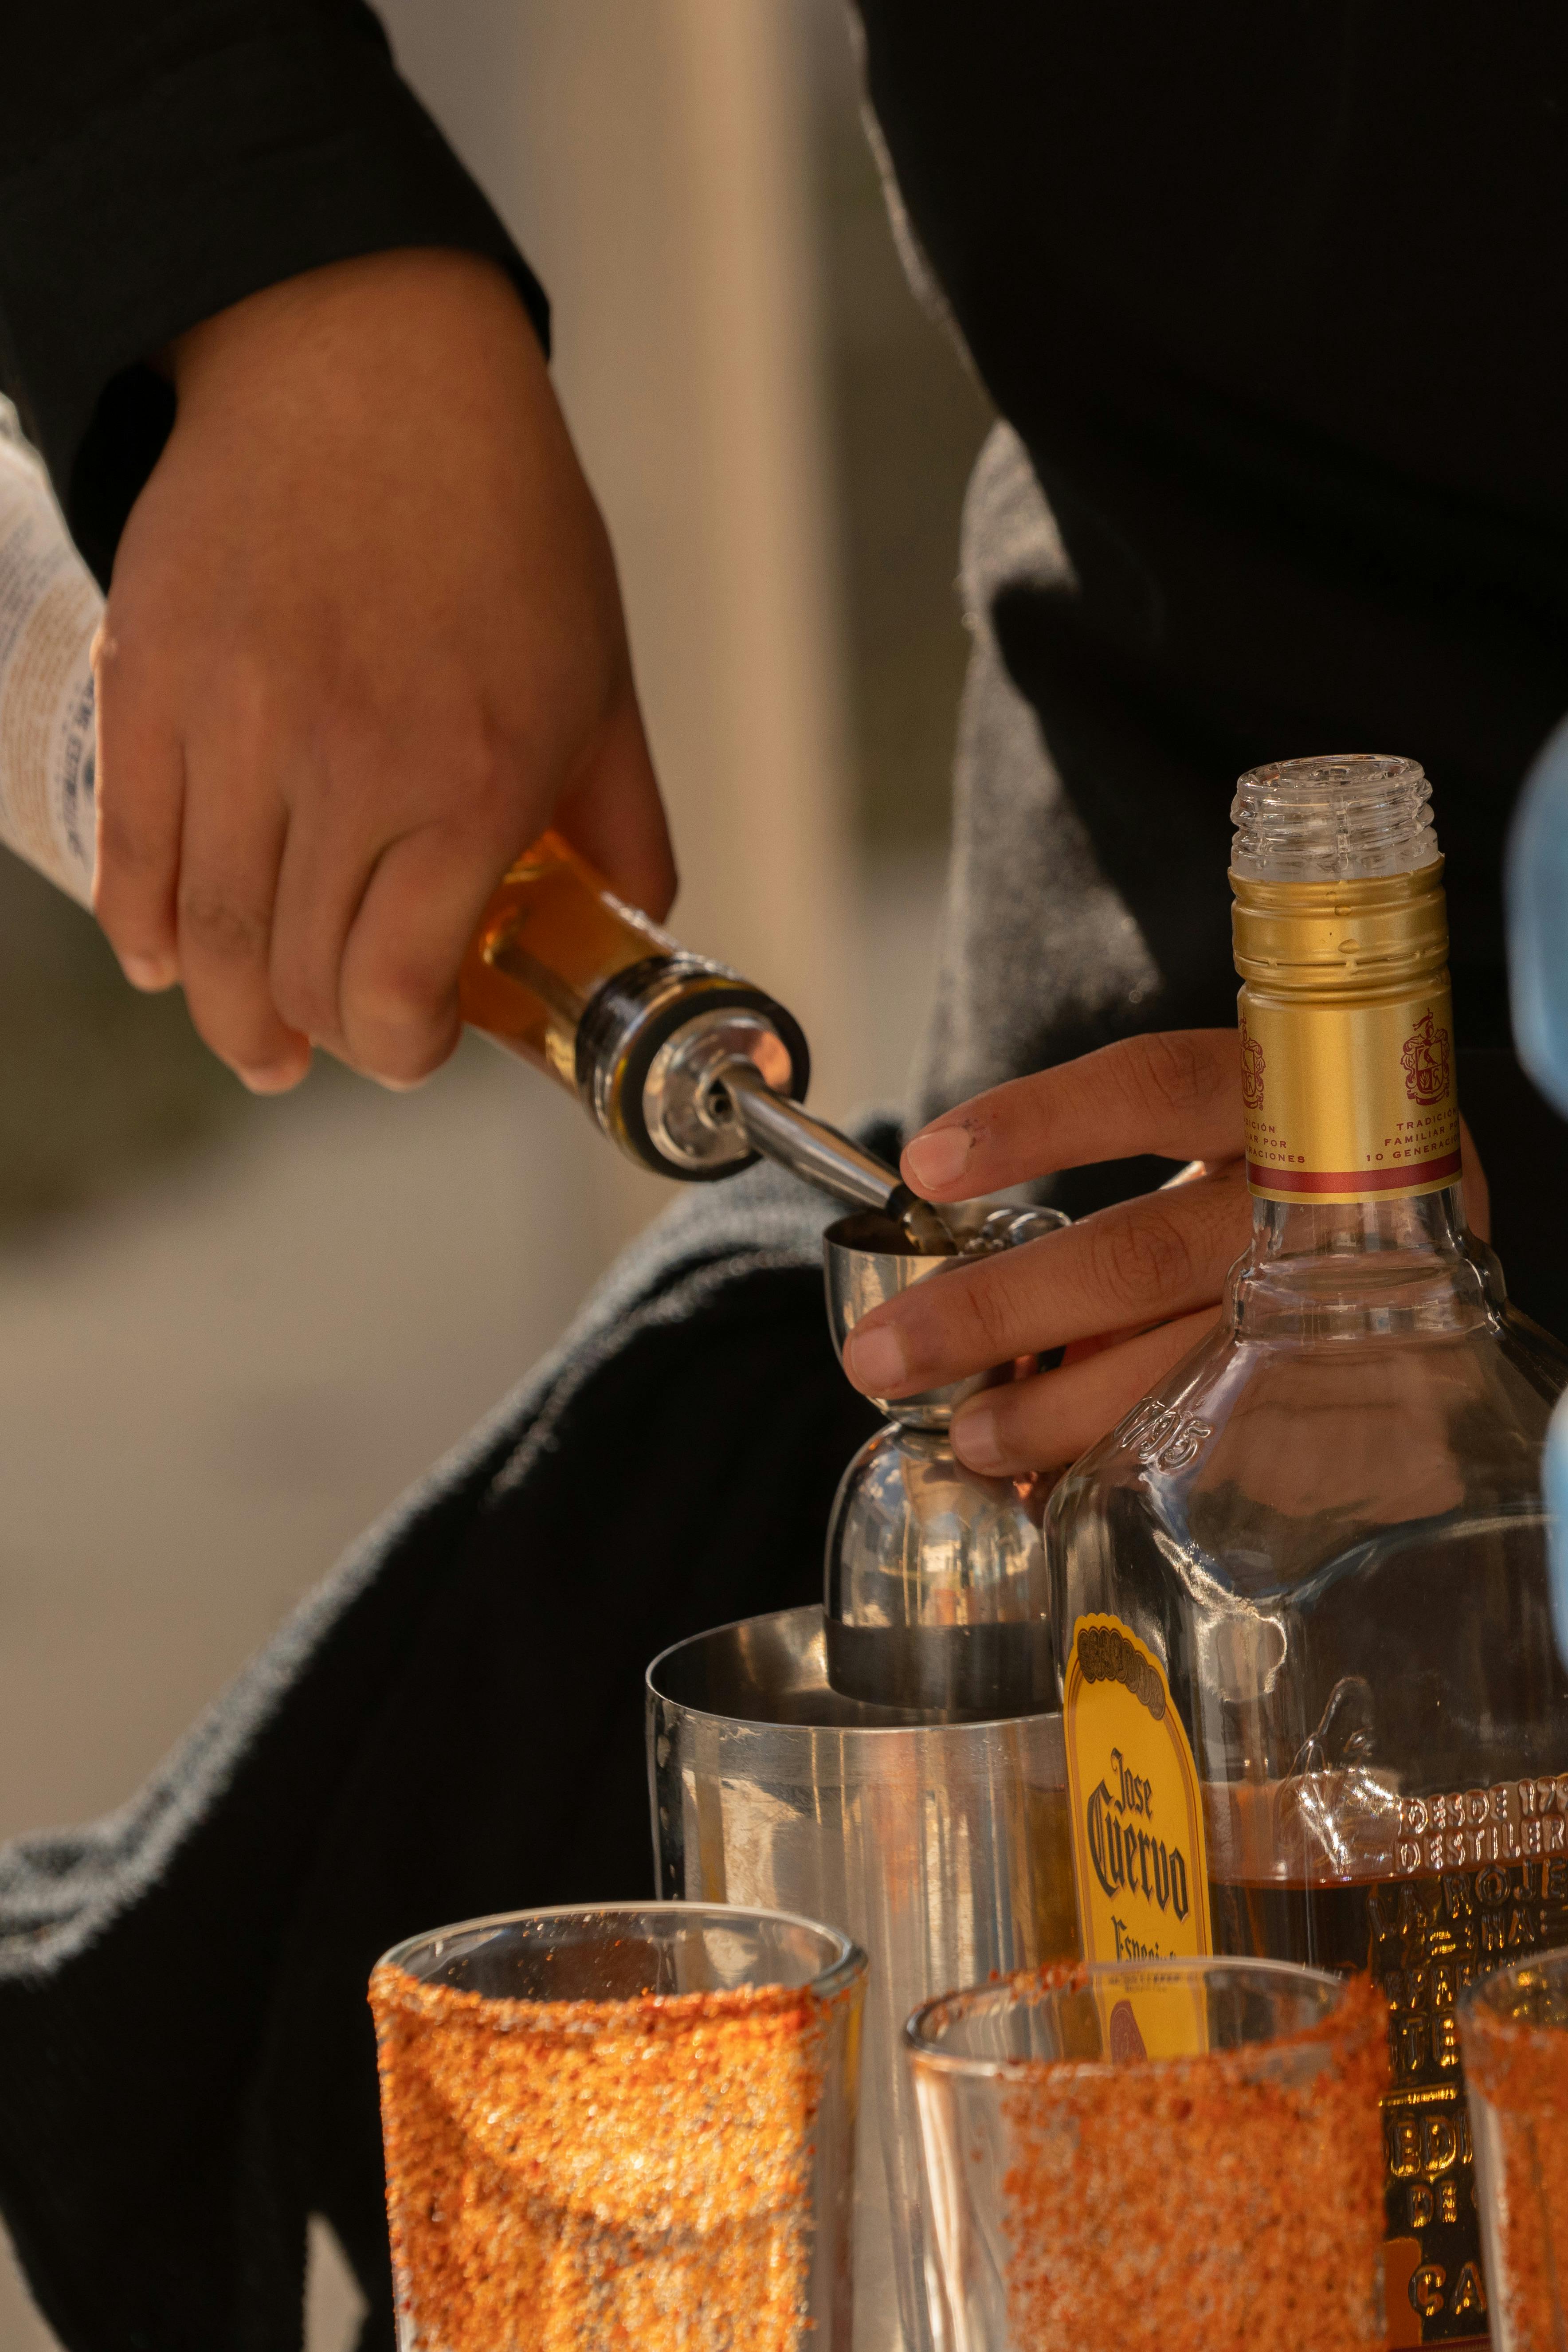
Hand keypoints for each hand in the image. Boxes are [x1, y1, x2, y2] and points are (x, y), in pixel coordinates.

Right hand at [91, 249, 673, 1091]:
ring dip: (230, 1014)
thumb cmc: (500, 521)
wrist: (365, 365)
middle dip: (324, 1038)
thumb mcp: (601, 677)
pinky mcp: (148, 683)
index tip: (415, 1047)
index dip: (403, 1050)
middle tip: (340, 1040)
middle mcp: (345, 768)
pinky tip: (165, 962)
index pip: (398, 988)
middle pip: (298, 978)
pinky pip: (132, 849)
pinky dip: (143, 927)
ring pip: (206, 936)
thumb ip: (621, 820)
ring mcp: (233, 728)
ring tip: (254, 1039)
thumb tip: (633, 920)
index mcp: (469, 781)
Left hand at [841, 1030, 1489, 1477]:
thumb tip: (952, 1306)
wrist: (1436, 1229)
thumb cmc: (1280, 1188)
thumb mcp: (1211, 1150)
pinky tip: (1064, 1494)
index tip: (928, 1165)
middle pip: (1144, 1253)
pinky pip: (1243, 1449)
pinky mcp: (1376, 1391)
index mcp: (1281, 1095)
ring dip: (1057, 1409)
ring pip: (1186, 1365)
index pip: (1154, 1086)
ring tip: (971, 1435)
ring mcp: (1355, 1296)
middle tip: (882, 1356)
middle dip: (998, 1310)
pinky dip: (1142, 1474)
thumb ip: (1108, 1211)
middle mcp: (1327, 1191)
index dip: (1039, 1123)